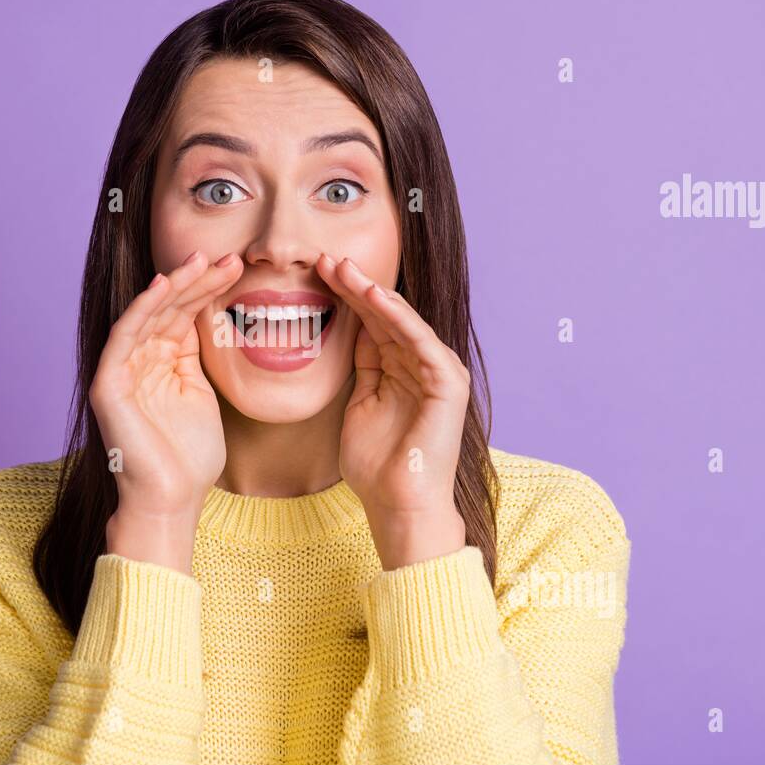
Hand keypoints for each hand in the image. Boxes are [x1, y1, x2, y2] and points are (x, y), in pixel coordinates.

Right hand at [90, 249, 243, 573]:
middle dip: (198, 280)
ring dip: (175, 285)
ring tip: (203, 261)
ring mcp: (122, 369)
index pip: (185, 313)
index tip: (238, 267)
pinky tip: (164, 286)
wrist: (172, 498)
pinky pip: (125, 335)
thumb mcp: (203, 394)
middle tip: (229, 257)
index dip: (209, 288)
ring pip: (148, 313)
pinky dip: (143, 308)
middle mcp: (140, 359)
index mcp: (163, 361)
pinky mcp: (108, 382)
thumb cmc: (190, 456)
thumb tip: (213, 317)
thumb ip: (198, 357)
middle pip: (169, 307)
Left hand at [317, 254, 468, 569]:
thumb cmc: (377, 467)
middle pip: (385, 316)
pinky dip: (398, 318)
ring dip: (372, 293)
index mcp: (401, 370)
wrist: (399, 505)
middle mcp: (422, 365)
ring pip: (402, 321)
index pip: (371, 324)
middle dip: (355, 286)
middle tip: (324, 258)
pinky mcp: (449, 383)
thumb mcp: (358, 407)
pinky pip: (420, 341)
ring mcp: (439, 372)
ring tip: (343, 269)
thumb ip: (362, 372)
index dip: (345, 297)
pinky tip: (374, 298)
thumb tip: (351, 336)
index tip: (314, 273)